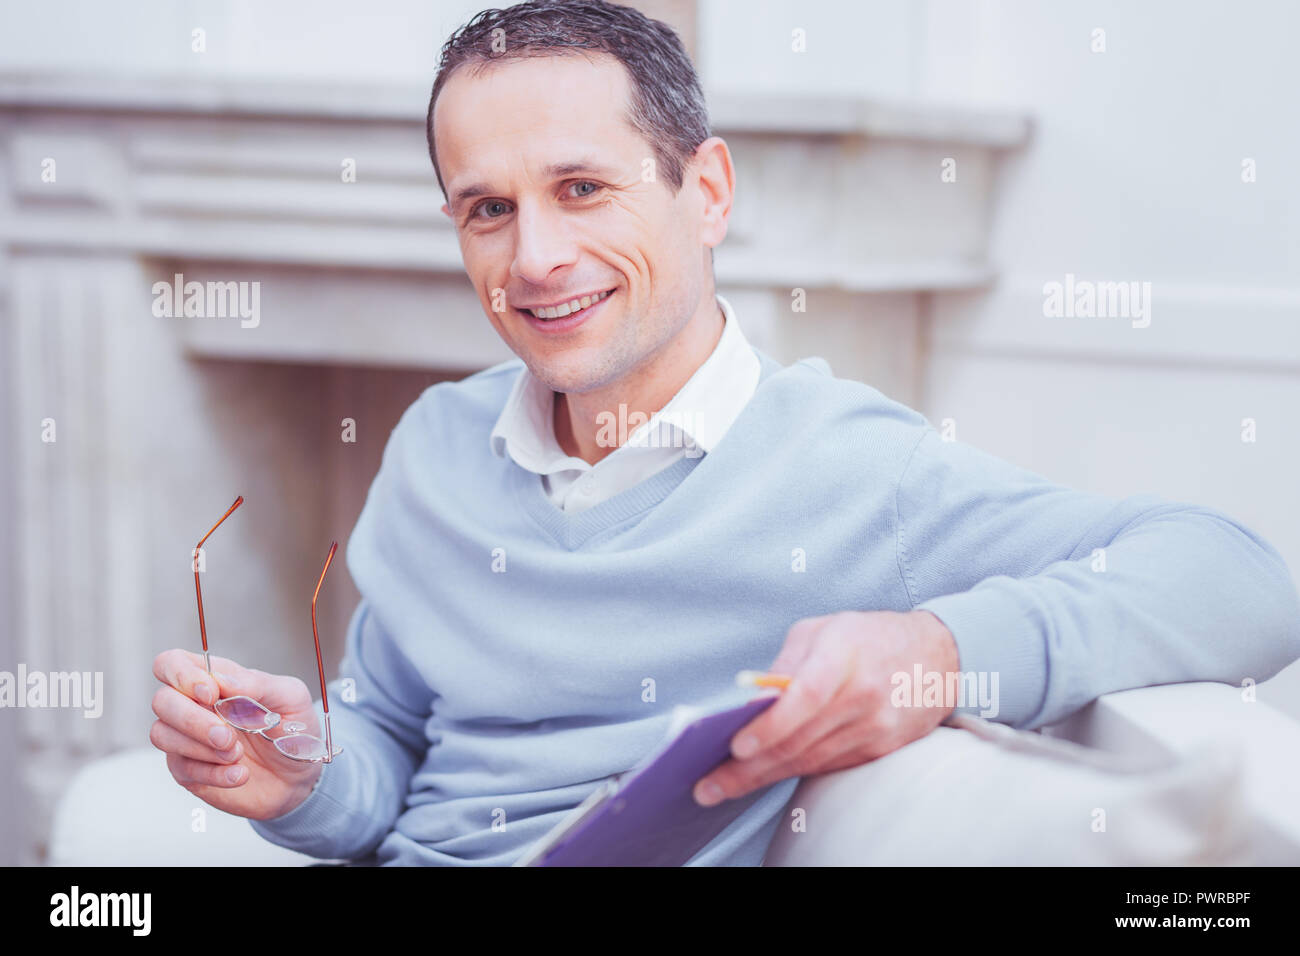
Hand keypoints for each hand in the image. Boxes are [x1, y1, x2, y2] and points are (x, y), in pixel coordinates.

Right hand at [151, 649, 325, 819]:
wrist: (300, 775)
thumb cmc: (294, 729)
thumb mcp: (291, 698)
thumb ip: (257, 684)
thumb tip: (220, 679)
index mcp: (215, 679)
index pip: (172, 664)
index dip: (183, 676)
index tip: (212, 694)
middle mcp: (194, 706)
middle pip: (162, 701)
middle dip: (192, 719)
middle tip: (227, 736)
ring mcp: (187, 740)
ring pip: (162, 735)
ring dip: (201, 747)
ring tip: (237, 755)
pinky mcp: (190, 771)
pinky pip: (182, 769)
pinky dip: (213, 773)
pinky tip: (239, 774)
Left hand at [692, 610, 958, 806]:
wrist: (940, 657)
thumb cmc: (869, 636)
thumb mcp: (823, 629)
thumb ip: (785, 665)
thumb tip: (751, 704)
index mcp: (845, 654)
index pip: (806, 697)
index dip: (771, 725)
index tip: (737, 745)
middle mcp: (864, 695)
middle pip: (801, 740)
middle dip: (749, 768)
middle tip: (708, 785)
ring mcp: (876, 727)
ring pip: (810, 760)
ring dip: (763, 777)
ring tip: (722, 787)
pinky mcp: (881, 749)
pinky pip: (829, 766)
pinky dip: (793, 772)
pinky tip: (763, 777)